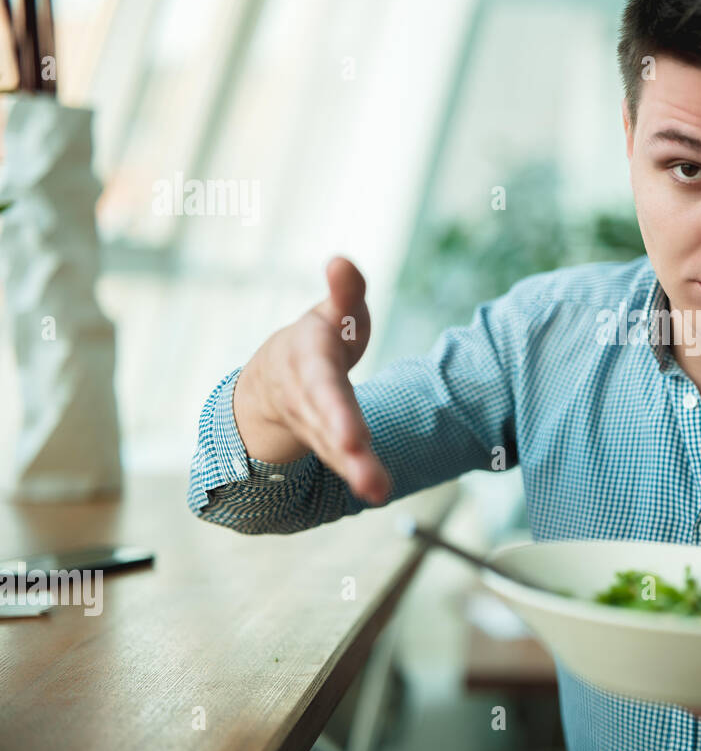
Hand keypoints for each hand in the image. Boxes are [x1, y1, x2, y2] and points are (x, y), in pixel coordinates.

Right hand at [233, 255, 391, 503]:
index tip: (353, 437)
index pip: (322, 386)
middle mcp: (307, 399)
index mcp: (309, 362)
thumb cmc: (317, 340)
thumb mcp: (331, 313)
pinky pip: (341, 462)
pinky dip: (359, 476)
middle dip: (346, 449)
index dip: (336, 411)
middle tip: (368, 473)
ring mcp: (315, 426)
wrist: (273, 379)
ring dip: (356, 471)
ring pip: (333, 450)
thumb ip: (345, 293)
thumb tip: (342, 261)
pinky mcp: (326, 444)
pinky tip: (379, 490)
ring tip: (378, 489)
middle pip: (328, 425)